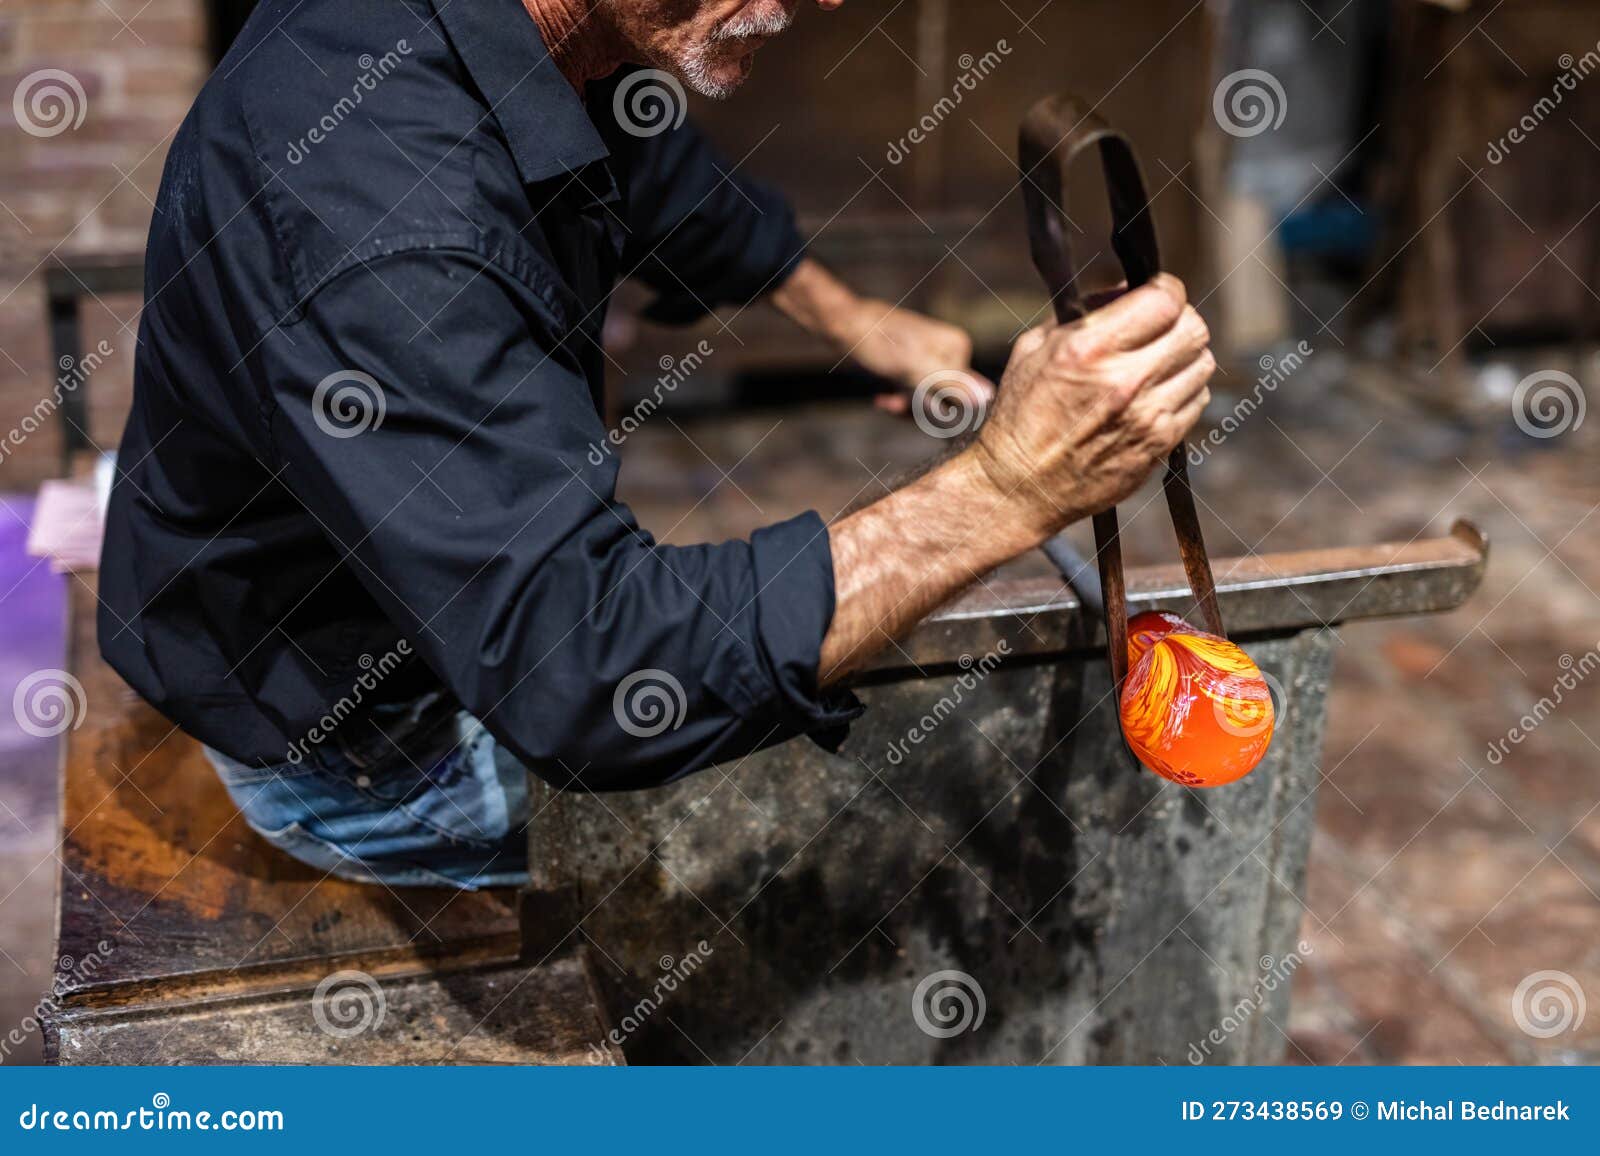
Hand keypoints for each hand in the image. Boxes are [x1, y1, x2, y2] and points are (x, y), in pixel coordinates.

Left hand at [769, 258, 994, 416]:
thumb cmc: (877, 345)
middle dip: (921, 408)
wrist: (843, 326)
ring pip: (929, 398)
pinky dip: (899, 398)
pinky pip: (916, 391)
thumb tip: (989, 398)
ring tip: (885, 402)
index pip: (966, 397)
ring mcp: (932, 358)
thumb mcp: (914, 369)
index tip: (913, 406)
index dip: (940, 409)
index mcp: (959, 348)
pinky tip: (881, 398)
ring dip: (907, 406)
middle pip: (948, 400)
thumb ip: (952, 384)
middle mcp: (951, 351)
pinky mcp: (913, 363)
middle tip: (895, 404)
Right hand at [970, 274, 1213, 536]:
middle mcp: (1125, 380)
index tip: (1156, 293)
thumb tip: (1126, 292)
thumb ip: (1084, 314)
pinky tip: (1153, 398)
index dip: (1165, 289)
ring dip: (1183, 359)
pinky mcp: (1159, 445)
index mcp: (1089, 349)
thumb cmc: (1020, 417)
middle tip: (1159, 329)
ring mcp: (1148, 416)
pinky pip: (1197, 402)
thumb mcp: (1035, 348)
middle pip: (1194, 330)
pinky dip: (1182, 393)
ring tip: (1154, 366)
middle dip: (1179, 321)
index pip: (1164, 299)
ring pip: (1202, 366)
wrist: (1020, 487)